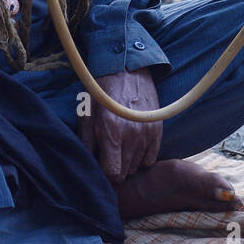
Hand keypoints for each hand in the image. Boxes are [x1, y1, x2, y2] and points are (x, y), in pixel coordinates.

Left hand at [79, 67, 161, 182]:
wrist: (126, 69)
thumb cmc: (102, 93)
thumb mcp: (87, 116)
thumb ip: (86, 144)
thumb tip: (88, 166)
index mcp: (111, 133)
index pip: (112, 174)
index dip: (105, 174)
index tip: (101, 166)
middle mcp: (132, 136)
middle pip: (125, 172)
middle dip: (115, 169)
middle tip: (108, 157)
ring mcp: (147, 134)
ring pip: (137, 167)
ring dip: (127, 163)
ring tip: (120, 148)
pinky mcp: (157, 130)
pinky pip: (150, 159)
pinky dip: (141, 157)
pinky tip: (133, 146)